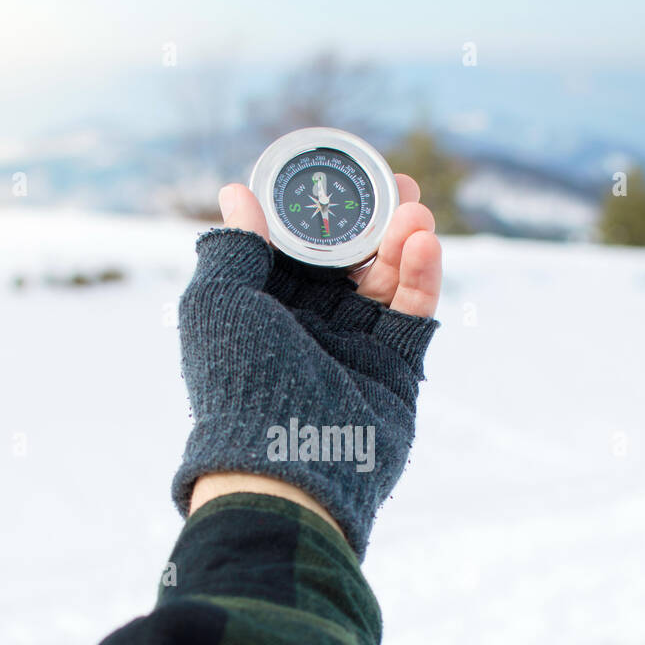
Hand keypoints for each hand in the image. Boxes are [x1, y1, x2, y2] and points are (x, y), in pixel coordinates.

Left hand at [173, 181, 441, 558]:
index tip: (341, 177)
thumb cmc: (241, 384)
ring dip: (402, 242)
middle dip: (373, 220)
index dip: (320, 211)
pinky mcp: (393, 372)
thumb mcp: (220, 305)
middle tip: (397, 184)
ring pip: (385, 282)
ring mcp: (354, 350)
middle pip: (349, 260)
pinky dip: (421, 278)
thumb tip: (237, 193)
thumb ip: (233, 249)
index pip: (296, 248)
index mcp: (262, 312)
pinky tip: (424, 244)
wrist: (286, 467)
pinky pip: (411, 316)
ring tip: (415, 211)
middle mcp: (309, 328)